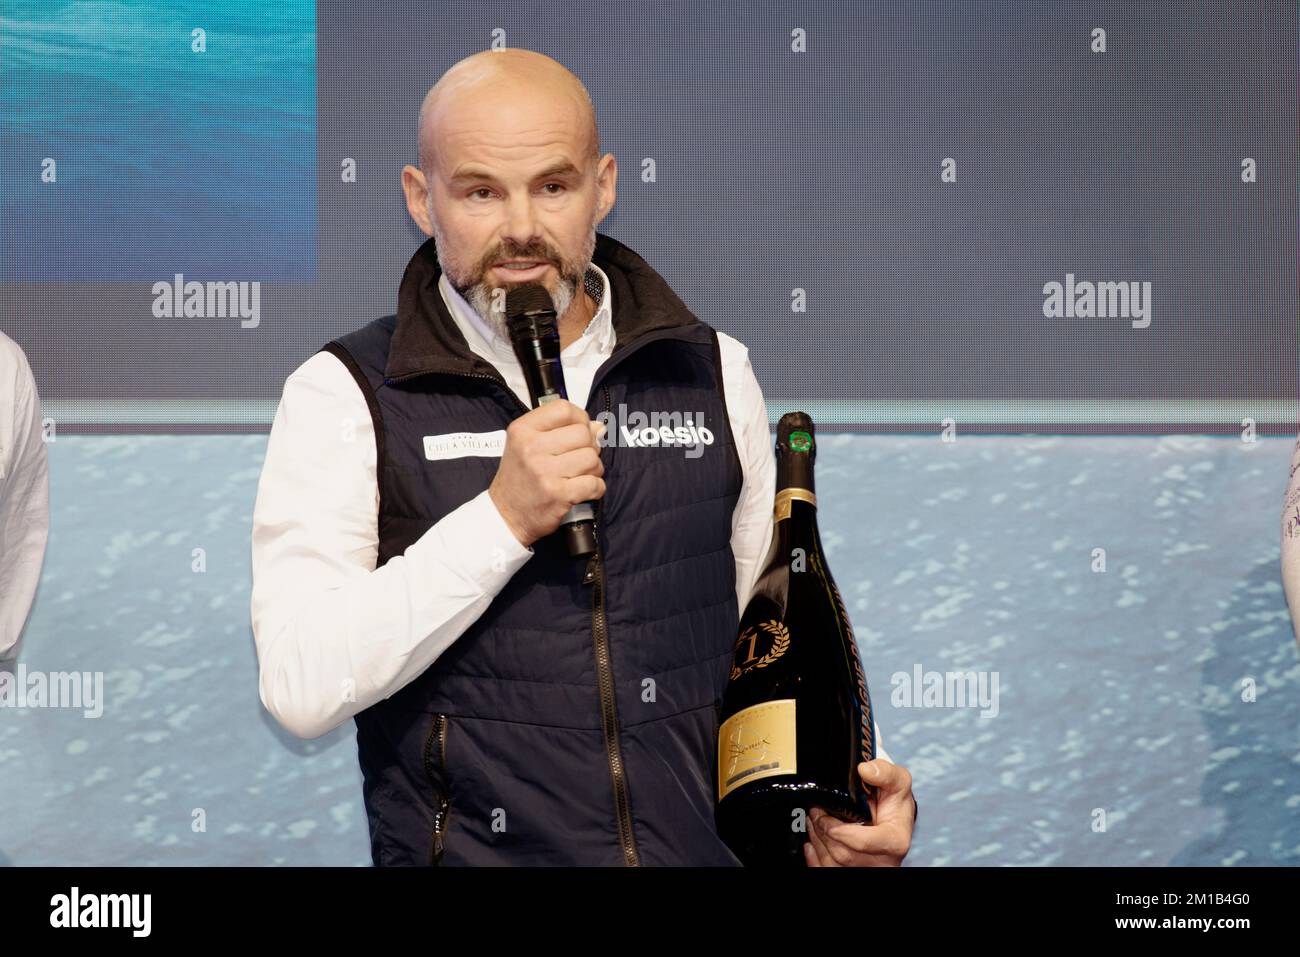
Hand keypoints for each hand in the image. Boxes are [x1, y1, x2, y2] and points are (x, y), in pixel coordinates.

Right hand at [489, 399, 605, 547]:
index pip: (564, 409)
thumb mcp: (527, 444)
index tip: (579, 430)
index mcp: (523, 430)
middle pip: (583, 433)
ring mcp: (544, 472)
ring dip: (594, 468)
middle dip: (590, 446)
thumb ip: (561, 430)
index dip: (580, 418)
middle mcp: (531, 448)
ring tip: (580, 475)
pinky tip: (584, 490)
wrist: (505, 515)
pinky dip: (596, 488)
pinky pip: (594, 483)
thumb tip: (598, 426)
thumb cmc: (520, 479)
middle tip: (580, 458)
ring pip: (591, 458)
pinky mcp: (557, 494)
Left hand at [804, 759, 914, 866]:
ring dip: (816, 839)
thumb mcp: (898, 782)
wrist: (892, 819)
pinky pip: (825, 870)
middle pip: (842, 853)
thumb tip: (865, 769)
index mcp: (895, 841)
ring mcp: (866, 870)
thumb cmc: (894, 802)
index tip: (825, 815)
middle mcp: (882, 861)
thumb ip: (885, 773)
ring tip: (813, 820)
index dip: (840, 830)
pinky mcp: (851, 873)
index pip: (863, 842)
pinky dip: (814, 855)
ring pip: (831, 863)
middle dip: (822, 830)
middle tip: (814, 811)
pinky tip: (813, 840)